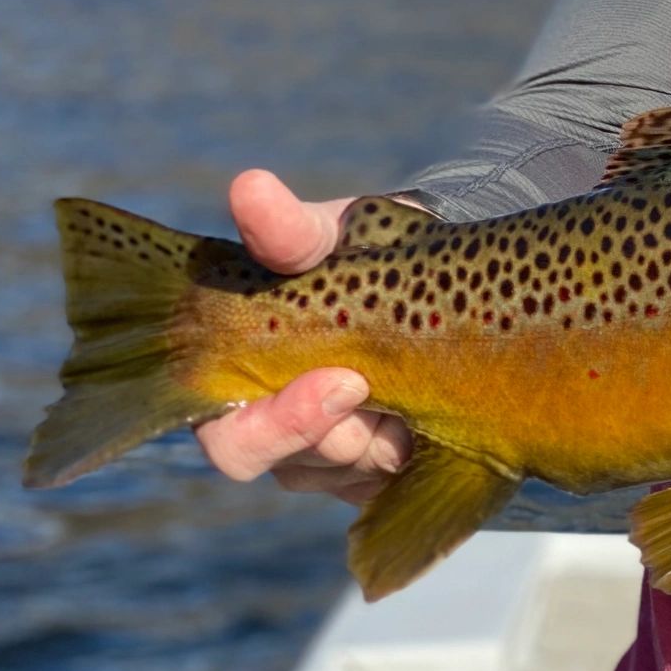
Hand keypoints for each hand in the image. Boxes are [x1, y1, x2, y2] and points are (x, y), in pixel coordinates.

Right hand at [194, 168, 413, 501]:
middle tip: (389, 388)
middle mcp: (274, 434)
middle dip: (344, 433)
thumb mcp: (330, 237)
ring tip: (420, 380)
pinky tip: (438, 408)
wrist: (435, 278)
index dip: (279, 425)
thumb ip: (292, 231)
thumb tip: (250, 188)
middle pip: (295, 469)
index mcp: (236, 385)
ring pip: (355, 475)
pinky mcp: (381, 477)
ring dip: (391, 433)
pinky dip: (423, 450)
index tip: (344, 381)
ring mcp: (329, 462)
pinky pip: (400, 483)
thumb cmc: (358, 253)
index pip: (231, 439)